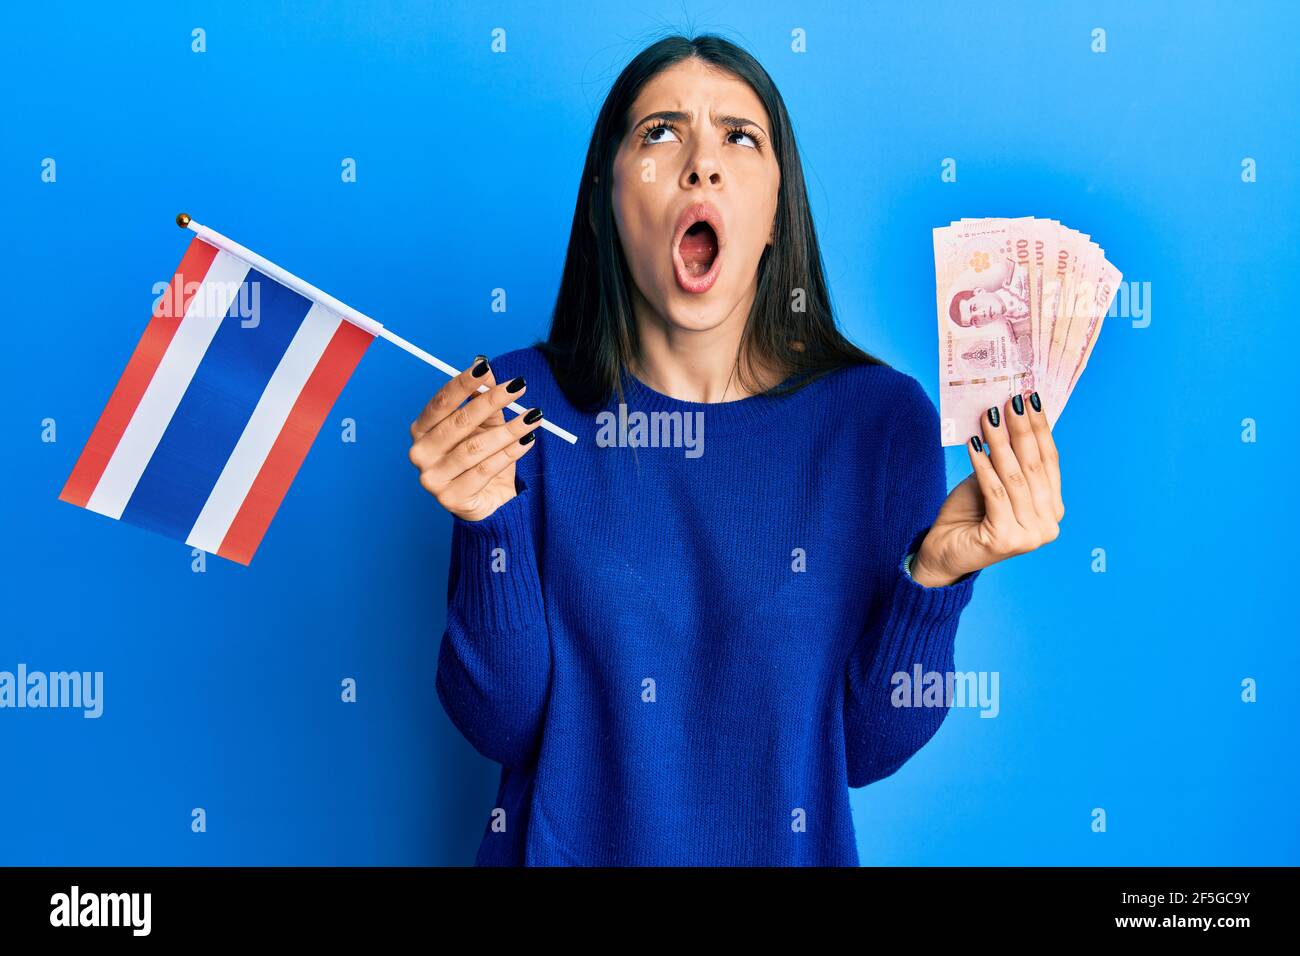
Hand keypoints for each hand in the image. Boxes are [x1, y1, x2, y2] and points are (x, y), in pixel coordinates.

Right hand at [407, 357, 542, 521]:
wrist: (488, 501)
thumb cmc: (482, 459)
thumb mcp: (485, 425)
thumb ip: (482, 399)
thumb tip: (486, 368)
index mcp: (421, 431)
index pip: (441, 402)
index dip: (463, 383)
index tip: (486, 367)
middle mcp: (420, 454)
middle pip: (459, 422)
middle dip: (491, 401)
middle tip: (519, 387)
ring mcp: (433, 479)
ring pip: (476, 448)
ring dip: (509, 429)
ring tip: (533, 417)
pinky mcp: (452, 498)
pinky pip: (486, 470)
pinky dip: (510, 453)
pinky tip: (527, 440)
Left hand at [910, 389, 1062, 586]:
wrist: (944, 552)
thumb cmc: (969, 514)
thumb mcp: (993, 480)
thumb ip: (1008, 459)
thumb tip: (1012, 413)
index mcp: (1052, 510)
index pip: (1049, 461)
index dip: (1040, 429)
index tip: (1031, 398)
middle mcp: (1048, 525)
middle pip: (1033, 467)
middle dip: (1021, 430)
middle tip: (1012, 400)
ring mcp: (1030, 535)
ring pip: (1014, 477)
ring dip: (1000, 443)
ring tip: (989, 416)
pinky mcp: (1006, 539)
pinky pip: (995, 492)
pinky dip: (983, 466)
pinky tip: (974, 444)